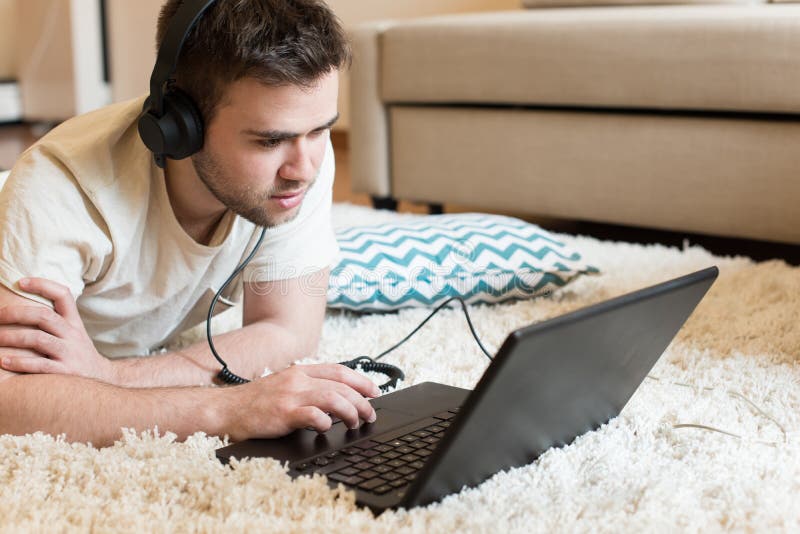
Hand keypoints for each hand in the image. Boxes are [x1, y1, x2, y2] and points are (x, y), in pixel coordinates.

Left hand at [0, 277, 113, 381]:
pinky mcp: (66, 372)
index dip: (42, 285)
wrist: (101, 379)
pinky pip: (40, 365)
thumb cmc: (78, 354)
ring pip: (38, 339)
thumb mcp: (74, 333)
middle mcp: (73, 334)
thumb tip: (27, 306)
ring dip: (11, 337)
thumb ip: (56, 320)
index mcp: (74, 322)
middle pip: (44, 315)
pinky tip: (3, 361)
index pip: (63, 295)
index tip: (20, 282)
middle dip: (15, 314)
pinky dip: (19, 362)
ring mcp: (70, 353)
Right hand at [223, 363, 380, 440]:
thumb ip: (307, 388)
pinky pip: (312, 415)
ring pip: (333, 398)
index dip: (361, 380)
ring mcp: (291, 395)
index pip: (339, 371)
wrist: (226, 409)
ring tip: (356, 423)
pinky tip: (328, 428)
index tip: (374, 391)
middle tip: (370, 414)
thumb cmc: (256, 403)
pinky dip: (325, 422)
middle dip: (362, 400)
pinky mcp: (283, 413)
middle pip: (341, 385)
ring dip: (350, 411)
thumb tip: (337, 398)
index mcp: (300, 371)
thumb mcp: (284, 386)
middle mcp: (298, 380)